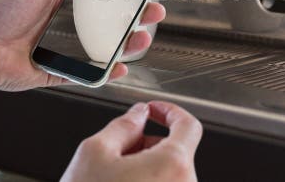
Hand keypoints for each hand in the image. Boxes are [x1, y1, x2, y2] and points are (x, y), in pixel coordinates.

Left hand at [0, 0, 166, 91]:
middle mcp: (69, 20)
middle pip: (113, 20)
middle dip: (138, 16)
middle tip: (153, 12)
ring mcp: (67, 46)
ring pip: (108, 47)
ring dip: (129, 43)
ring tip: (140, 38)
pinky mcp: (62, 70)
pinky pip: (91, 72)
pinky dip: (108, 71)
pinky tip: (120, 65)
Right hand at [62, 101, 201, 181]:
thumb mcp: (94, 153)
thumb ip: (123, 125)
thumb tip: (138, 114)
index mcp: (172, 165)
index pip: (189, 125)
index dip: (170, 112)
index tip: (155, 110)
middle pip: (176, 152)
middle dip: (148, 145)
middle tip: (120, 151)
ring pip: (169, 174)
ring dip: (145, 168)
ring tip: (113, 179)